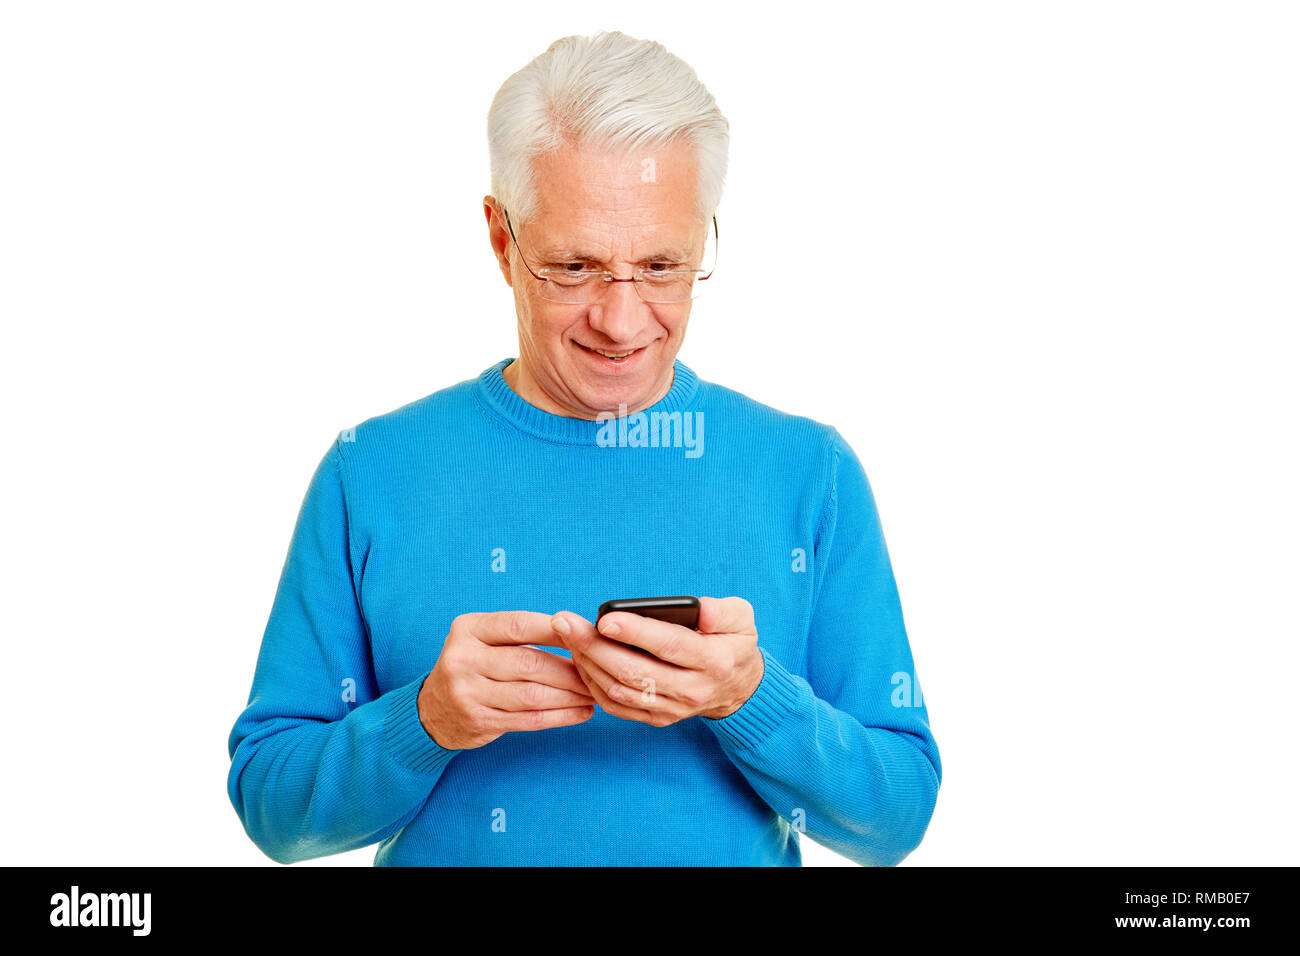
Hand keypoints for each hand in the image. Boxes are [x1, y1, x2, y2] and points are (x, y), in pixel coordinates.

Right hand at [417, 610, 595, 749]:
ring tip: (593, 694)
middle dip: (570, 669)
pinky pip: (529, 719)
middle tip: (596, 672)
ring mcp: (467, 692)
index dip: (556, 630)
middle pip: (529, 662)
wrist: (431, 710)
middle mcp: (463, 658)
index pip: (519, 624)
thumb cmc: (472, 667)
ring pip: (532, 694)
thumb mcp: (482, 640)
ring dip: (570, 695)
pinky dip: (560, 716)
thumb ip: (519, 634)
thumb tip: (578, 632)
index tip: (586, 635)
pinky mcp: (478, 721)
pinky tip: (580, 712)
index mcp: (468, 629)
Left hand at [551, 596, 763, 726]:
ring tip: (567, 634)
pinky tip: (579, 658)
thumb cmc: (732, 644)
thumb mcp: (742, 619)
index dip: (635, 633)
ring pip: (619, 689)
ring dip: (587, 662)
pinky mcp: (656, 718)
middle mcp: (692, 690)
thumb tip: (700, 609)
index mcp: (714, 661)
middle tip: (565, 622)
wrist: (737, 688)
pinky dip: (592, 682)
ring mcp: (671, 709)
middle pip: (633, 671)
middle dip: (594, 646)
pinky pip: (615, 704)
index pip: (669, 646)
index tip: (605, 619)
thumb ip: (722, 611)